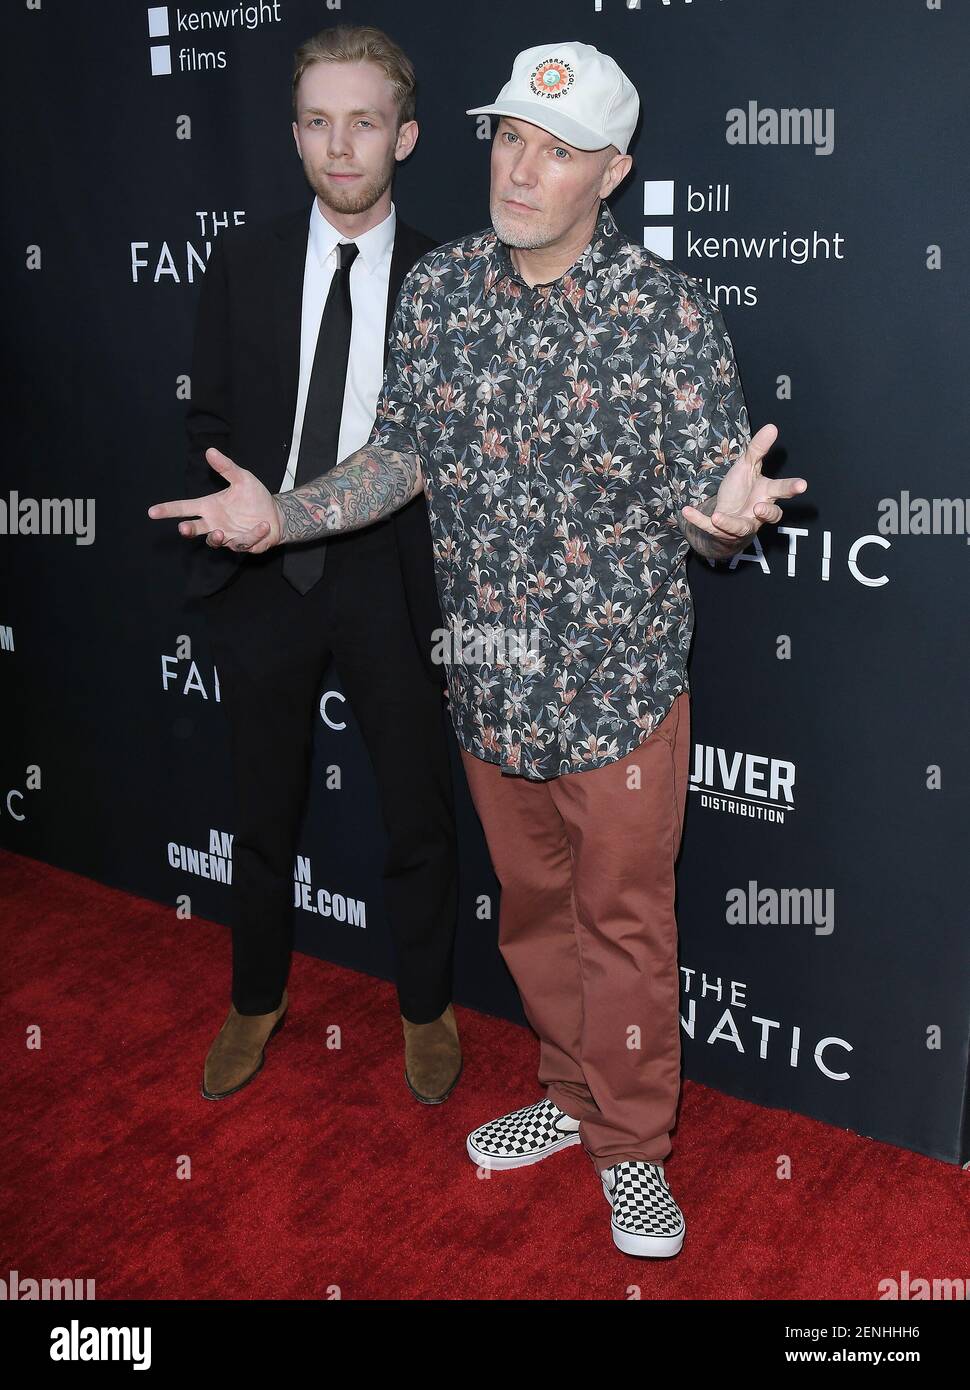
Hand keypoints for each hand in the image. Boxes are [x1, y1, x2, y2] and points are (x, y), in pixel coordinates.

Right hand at [148, 448, 281, 551]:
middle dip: (188, 530)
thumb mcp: (241, 478)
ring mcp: (227, 535)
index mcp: (209, 506)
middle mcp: (215, 522)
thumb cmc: (254, 497)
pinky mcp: (243, 544)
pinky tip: (262, 525)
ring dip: (216, 538)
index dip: (168, 510)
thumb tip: (210, 451)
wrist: (275, 513)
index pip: (184, 508)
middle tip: (183, 528)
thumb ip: (226, 467)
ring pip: (216, 541)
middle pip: (195, 529)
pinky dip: (253, 535)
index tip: (152, 512)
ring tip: (219, 532)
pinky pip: (244, 542)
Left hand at [680, 424, 805, 541]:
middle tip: (761, 508)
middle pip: (768, 515)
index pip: (781, 489)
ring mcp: (741, 524)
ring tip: (718, 517)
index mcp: (766, 493)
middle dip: (767, 513)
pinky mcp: (721, 531)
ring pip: (741, 528)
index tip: (802, 485)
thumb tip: (772, 426)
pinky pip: (709, 528)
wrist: (725, 515)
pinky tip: (686, 511)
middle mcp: (757, 512)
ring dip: (730, 523)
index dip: (792, 488)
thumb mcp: (747, 465)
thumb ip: (758, 449)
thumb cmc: (741, 490)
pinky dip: (697, 520)